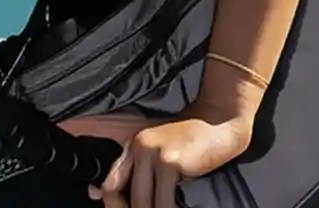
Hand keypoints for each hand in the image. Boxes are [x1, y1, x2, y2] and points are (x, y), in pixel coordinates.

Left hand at [89, 103, 253, 207]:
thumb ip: (134, 167)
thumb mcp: (162, 147)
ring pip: (142, 202)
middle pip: (122, 195)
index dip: (114, 204)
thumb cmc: (196, 136)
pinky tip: (177, 207)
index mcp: (134, 144)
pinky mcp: (171, 163)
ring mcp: (154, 154)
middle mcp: (139, 147)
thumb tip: (94, 193)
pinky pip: (163, 201)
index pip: (111, 184)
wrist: (224, 119)